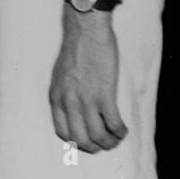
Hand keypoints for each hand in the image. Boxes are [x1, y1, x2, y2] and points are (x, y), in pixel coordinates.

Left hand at [49, 6, 126, 152]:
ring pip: (97, 135)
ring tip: (116, 137)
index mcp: (56, 97)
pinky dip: (120, 131)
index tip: (88, 140)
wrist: (85, 31)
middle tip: (105, 143)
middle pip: (80, 139)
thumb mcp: (61, 76)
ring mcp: (86, 98)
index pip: (62, 132)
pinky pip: (112, 123)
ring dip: (110, 142)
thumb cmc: (76, 51)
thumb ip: (65, 94)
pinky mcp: (104, 93)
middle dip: (95, 147)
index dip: (77, 142)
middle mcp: (69, 101)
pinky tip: (123, 129)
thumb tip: (74, 111)